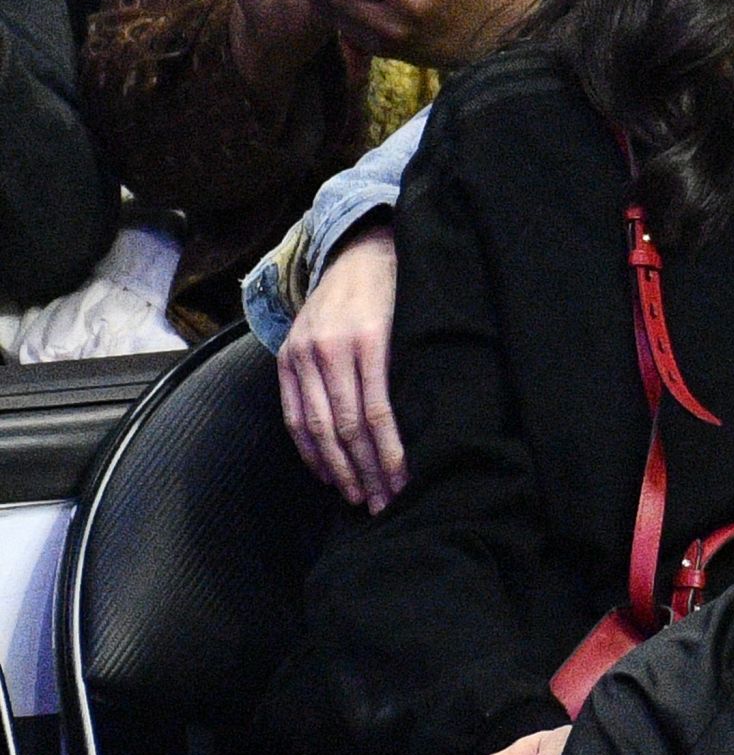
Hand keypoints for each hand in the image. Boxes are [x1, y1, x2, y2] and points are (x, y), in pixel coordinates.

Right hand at [277, 223, 405, 511]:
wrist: (355, 250)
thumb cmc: (398, 289)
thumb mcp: (413, 319)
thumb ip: (411, 367)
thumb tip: (425, 429)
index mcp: (368, 339)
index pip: (377, 413)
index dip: (390, 454)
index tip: (404, 484)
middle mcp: (329, 348)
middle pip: (346, 427)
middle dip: (365, 471)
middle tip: (382, 504)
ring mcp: (302, 354)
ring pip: (317, 427)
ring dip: (337, 469)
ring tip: (357, 496)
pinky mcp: (286, 358)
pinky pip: (294, 414)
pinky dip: (310, 448)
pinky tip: (328, 472)